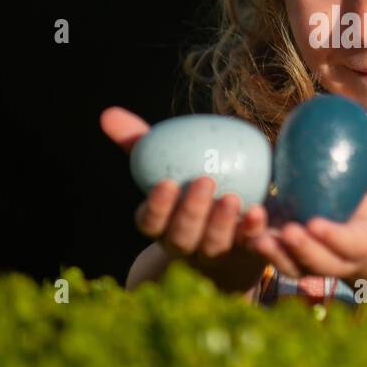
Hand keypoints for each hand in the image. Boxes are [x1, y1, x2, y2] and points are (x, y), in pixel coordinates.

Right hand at [100, 106, 269, 260]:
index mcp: (161, 224)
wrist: (230, 221)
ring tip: (232, 197)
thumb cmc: (187, 184)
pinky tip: (258, 212)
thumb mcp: (165, 163)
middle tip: (205, 182)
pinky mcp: (246, 252)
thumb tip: (108, 114)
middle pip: (182, 236)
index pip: (150, 222)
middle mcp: (185, 243)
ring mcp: (215, 252)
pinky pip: (249, 245)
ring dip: (221, 223)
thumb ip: (138, 143)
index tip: (167, 183)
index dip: (157, 207)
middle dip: (191, 212)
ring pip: (214, 245)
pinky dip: (252, 230)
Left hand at [247, 163, 366, 279]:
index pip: (350, 245)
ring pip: (292, 266)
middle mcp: (335, 259)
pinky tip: (245, 229)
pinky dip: (257, 245)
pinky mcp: (286, 253)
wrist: (350, 212)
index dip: (333, 238)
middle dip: (303, 249)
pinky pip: (271, 256)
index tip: (317, 223)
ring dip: (275, 255)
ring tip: (260, 238)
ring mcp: (309, 260)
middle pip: (319, 262)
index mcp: (362, 241)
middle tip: (288, 230)